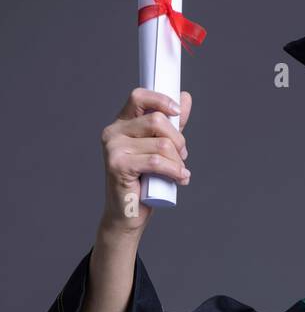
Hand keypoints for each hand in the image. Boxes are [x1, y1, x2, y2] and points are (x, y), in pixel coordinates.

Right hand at [99, 87, 191, 234]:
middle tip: (183, 156)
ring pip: (161, 144)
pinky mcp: (118, 165)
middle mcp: (113, 132)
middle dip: (178, 140)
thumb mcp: (159, 150)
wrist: (127, 215)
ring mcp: (113, 148)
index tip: (177, 112)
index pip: (139, 97)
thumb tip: (185, 97)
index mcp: (121, 124)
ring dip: (178, 161)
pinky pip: (156, 161)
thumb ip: (171, 126)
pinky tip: (180, 179)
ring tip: (180, 173)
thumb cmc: (143, 183)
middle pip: (156, 120)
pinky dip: (174, 171)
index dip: (161, 100)